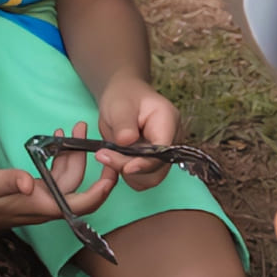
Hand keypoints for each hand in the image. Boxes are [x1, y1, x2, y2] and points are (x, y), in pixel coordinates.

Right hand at [0, 123, 115, 232]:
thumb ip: (9, 180)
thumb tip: (30, 182)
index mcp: (39, 207)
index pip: (80, 205)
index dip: (101, 191)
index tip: (112, 170)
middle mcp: (43, 206)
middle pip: (77, 185)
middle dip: (87, 158)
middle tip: (86, 128)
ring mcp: (37, 199)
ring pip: (66, 178)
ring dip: (72, 154)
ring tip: (74, 127)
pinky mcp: (30, 192)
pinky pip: (52, 176)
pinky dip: (58, 157)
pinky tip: (56, 139)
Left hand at [96, 76, 179, 191]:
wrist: (122, 97)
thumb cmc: (123, 97)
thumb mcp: (119, 106)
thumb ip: (123, 124)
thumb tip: (126, 142)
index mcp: (168, 121)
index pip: (163, 151)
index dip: (146, 163)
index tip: (126, 168)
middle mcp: (171, 140)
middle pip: (158, 169)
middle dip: (131, 169)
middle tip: (105, 156)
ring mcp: (164, 153)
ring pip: (150, 178)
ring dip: (128, 174)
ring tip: (108, 155)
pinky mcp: (153, 162)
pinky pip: (143, 179)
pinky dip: (127, 176)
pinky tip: (114, 160)